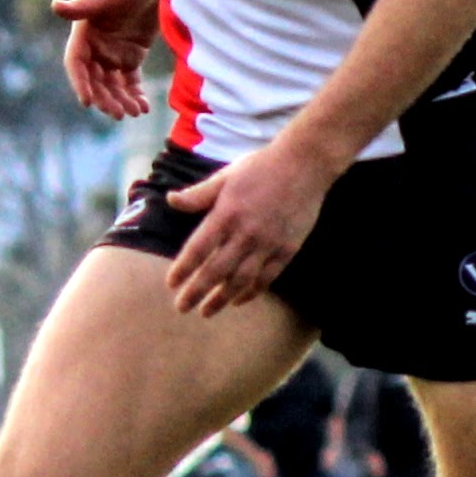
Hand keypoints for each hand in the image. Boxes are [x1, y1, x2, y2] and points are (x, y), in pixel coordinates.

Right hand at [55, 0, 163, 119]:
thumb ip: (83, 5)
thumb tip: (55, 7)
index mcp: (83, 34)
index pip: (76, 64)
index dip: (80, 83)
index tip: (88, 102)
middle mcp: (95, 47)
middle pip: (95, 80)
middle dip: (105, 98)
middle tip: (119, 113)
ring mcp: (113, 54)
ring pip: (113, 85)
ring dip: (121, 100)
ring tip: (135, 112)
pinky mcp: (131, 55)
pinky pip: (130, 81)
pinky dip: (135, 94)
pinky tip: (144, 107)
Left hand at [161, 138, 341, 316]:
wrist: (305, 165)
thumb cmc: (261, 167)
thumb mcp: (226, 175)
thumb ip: (199, 194)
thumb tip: (170, 200)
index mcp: (226, 213)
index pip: (198, 249)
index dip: (183, 269)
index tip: (171, 284)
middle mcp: (246, 232)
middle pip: (216, 271)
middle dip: (197, 292)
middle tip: (182, 307)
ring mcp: (268, 244)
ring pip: (241, 280)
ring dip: (222, 298)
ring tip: (207, 311)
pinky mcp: (287, 250)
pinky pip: (267, 278)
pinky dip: (251, 292)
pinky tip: (239, 300)